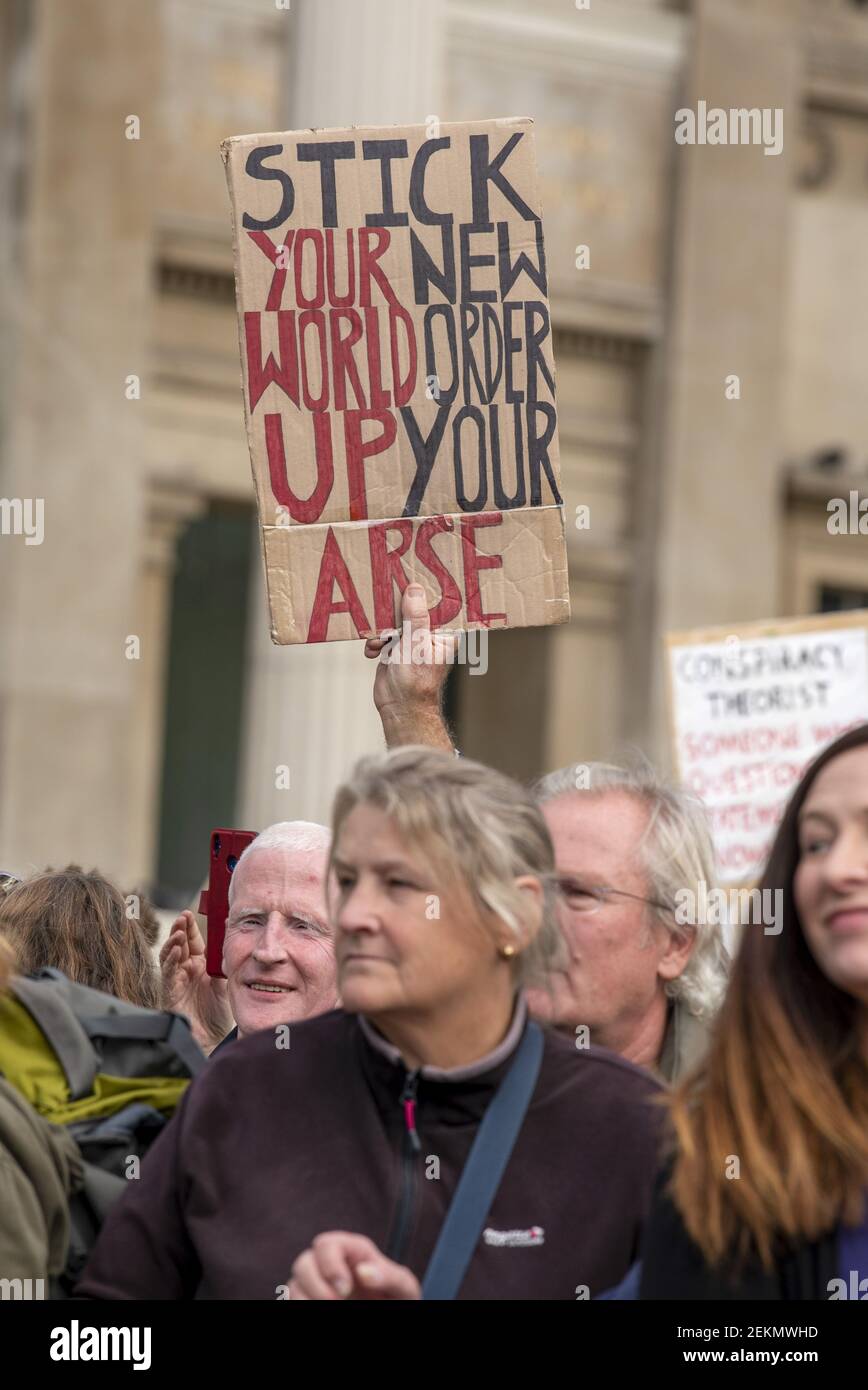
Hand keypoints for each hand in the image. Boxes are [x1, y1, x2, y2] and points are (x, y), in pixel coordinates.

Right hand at [159, 910, 233, 1052]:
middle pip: (178, 944)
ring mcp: (176, 981)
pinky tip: (176, 952)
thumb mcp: (224, 980)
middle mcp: (185, 970)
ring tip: (179, 932)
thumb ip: (223, 959)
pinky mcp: (170, 993)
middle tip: (183, 917)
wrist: (211, 1040)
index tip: (189, 913)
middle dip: (179, 929)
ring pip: (169, 956)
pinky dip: (171, 961)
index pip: (192, 940)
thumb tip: (228, 933)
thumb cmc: (217, 1012)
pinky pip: (168, 974)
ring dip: (173, 942)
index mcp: (198, 964)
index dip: (189, 927)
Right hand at [287, 1232, 421, 1300]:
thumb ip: (389, 1275)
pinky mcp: (309, 1298)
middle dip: (315, 1285)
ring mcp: (317, 1282)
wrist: (389, 1310)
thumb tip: (364, 1271)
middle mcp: (329, 1263)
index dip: (330, 1266)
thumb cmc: (396, 1296)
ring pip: (294, 1283)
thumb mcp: (402, 1286)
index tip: (345, 1290)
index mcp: (352, 1251)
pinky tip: (317, 1313)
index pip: (326, 1244)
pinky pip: (291, 1299)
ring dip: (305, 1299)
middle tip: (335, 1303)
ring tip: (328, 1310)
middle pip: (303, 1262)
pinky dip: (299, 1304)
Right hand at [365, 584, 454, 750]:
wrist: (398, 707)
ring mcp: (411, 642)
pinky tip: (372, 651)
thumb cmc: (415, 680)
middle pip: (411, 610)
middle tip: (384, 603)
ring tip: (379, 642)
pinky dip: (375, 642)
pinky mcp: (395, 648)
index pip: (437, 605)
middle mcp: (429, 635)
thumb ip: (415, 616)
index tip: (412, 576)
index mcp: (444, 633)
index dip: (425, 592)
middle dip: (395, 612)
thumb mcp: (415, 643)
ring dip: (381, 631)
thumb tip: (415, 589)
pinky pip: (382, 635)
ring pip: (393, 622)